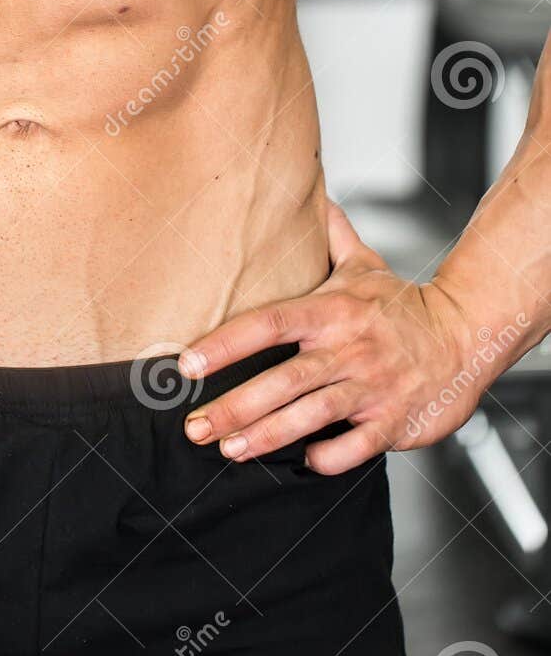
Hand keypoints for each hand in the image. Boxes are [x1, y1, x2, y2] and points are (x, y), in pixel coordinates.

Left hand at [178, 202, 480, 474]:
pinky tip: (306, 462)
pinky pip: (356, 447)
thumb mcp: (365, 265)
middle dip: (235, 406)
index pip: (269, 323)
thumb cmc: (406, 307)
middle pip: (283, 380)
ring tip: (230, 449)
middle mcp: (348, 349)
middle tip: (195, 427)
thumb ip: (331, 235)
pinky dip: (329, 456)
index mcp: (332, 311)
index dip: (226, 344)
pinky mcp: (394, 422)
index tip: (188, 363)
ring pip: (312, 416)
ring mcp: (371, 387)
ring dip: (267, 436)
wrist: (468, 336)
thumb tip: (311, 194)